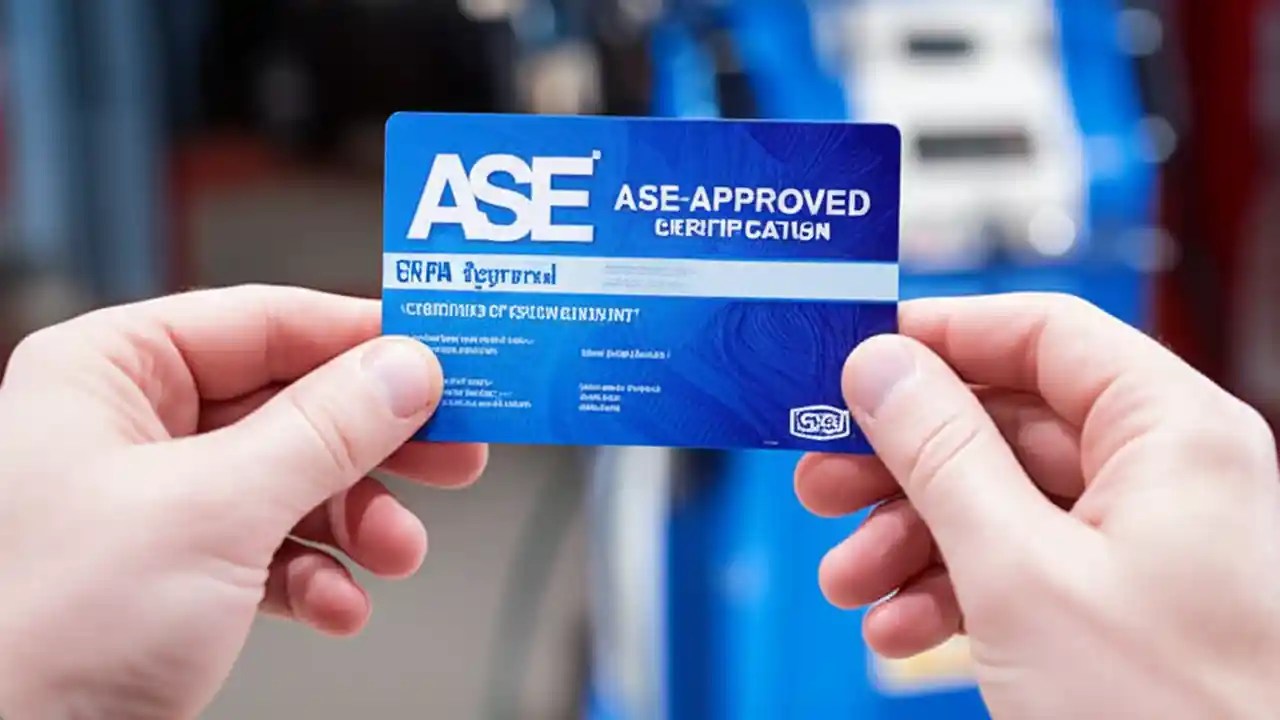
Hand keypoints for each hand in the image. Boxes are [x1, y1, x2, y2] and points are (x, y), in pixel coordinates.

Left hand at [0, 286, 486, 718]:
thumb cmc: (47, 633)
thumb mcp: (215, 510)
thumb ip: (325, 430)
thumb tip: (407, 371)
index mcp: (108, 372)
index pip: (264, 321)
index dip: (362, 340)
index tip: (444, 358)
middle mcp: (128, 426)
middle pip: (290, 405)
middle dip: (375, 443)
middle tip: (455, 452)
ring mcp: (152, 502)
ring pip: (291, 481)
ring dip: (356, 519)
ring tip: (397, 550)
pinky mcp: (172, 572)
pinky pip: (271, 548)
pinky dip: (316, 575)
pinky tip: (338, 605)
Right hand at [795, 294, 1279, 717]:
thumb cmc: (1176, 717)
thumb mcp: (1021, 574)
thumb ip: (942, 455)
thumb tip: (882, 367)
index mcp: (1170, 432)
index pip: (1039, 332)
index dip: (937, 337)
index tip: (852, 361)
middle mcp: (1163, 474)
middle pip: (1004, 421)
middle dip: (901, 460)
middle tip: (823, 479)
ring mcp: (1142, 543)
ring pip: (998, 499)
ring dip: (909, 536)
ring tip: (849, 576)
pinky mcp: (1118, 603)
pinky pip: (1016, 563)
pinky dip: (948, 588)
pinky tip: (899, 623)